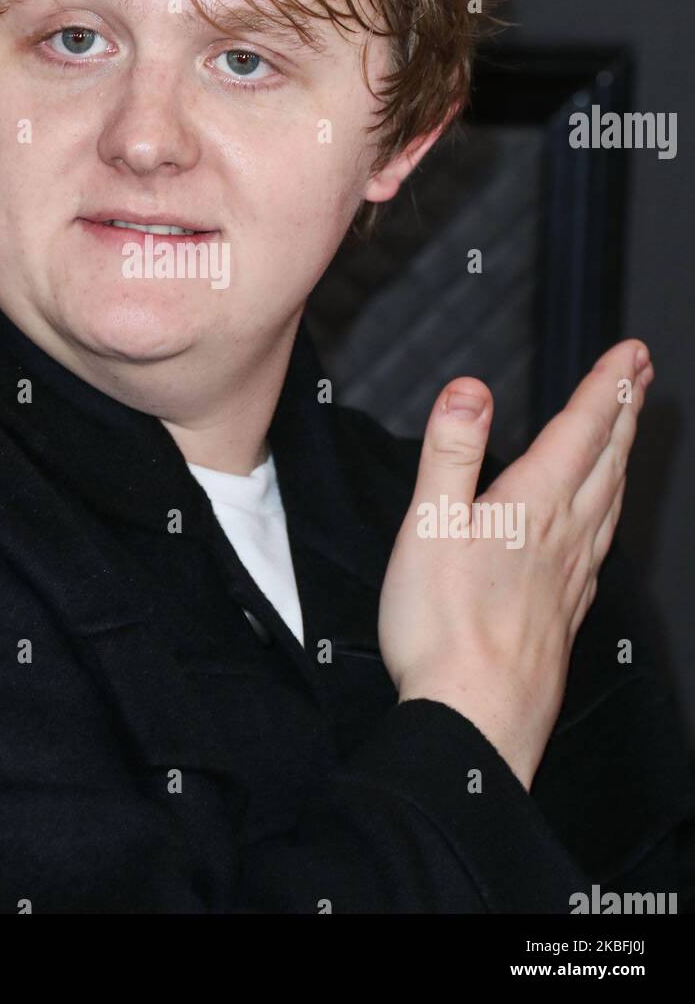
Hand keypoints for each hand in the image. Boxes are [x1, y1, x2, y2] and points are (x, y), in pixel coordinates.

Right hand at [377, 338, 653, 788]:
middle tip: (642, 372)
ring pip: (612, 499)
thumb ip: (450, 452)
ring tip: (628, 430)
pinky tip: (603, 520)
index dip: (606, 386)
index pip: (581, 430)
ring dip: (623, 454)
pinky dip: (612, 509)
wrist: (475, 719)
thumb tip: (469, 388)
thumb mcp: (429, 525)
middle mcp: (564, 535)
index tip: (629, 352)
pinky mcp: (566, 610)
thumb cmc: (443, 628)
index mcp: (533, 506)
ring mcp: (571, 575)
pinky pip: (603, 542)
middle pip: (607, 459)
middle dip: (624, 409)